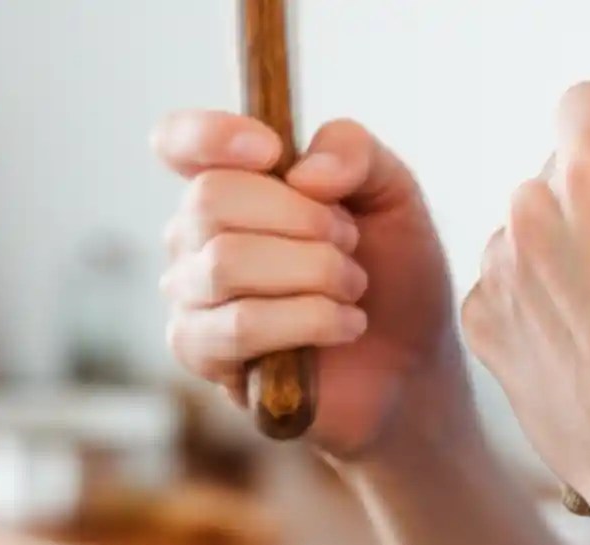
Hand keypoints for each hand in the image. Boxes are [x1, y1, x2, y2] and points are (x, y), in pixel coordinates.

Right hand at [152, 111, 461, 456]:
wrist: (411, 364)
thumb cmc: (392, 274)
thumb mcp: (393, 192)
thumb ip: (355, 153)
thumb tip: (303, 171)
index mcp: (231, 184)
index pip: (178, 142)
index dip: (211, 135)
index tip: (273, 150)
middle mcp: (194, 237)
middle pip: (210, 198)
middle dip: (300, 217)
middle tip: (350, 243)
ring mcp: (189, 296)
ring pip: (225, 263)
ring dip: (311, 272)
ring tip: (352, 287)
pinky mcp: (200, 354)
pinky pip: (239, 325)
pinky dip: (308, 320)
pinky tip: (345, 325)